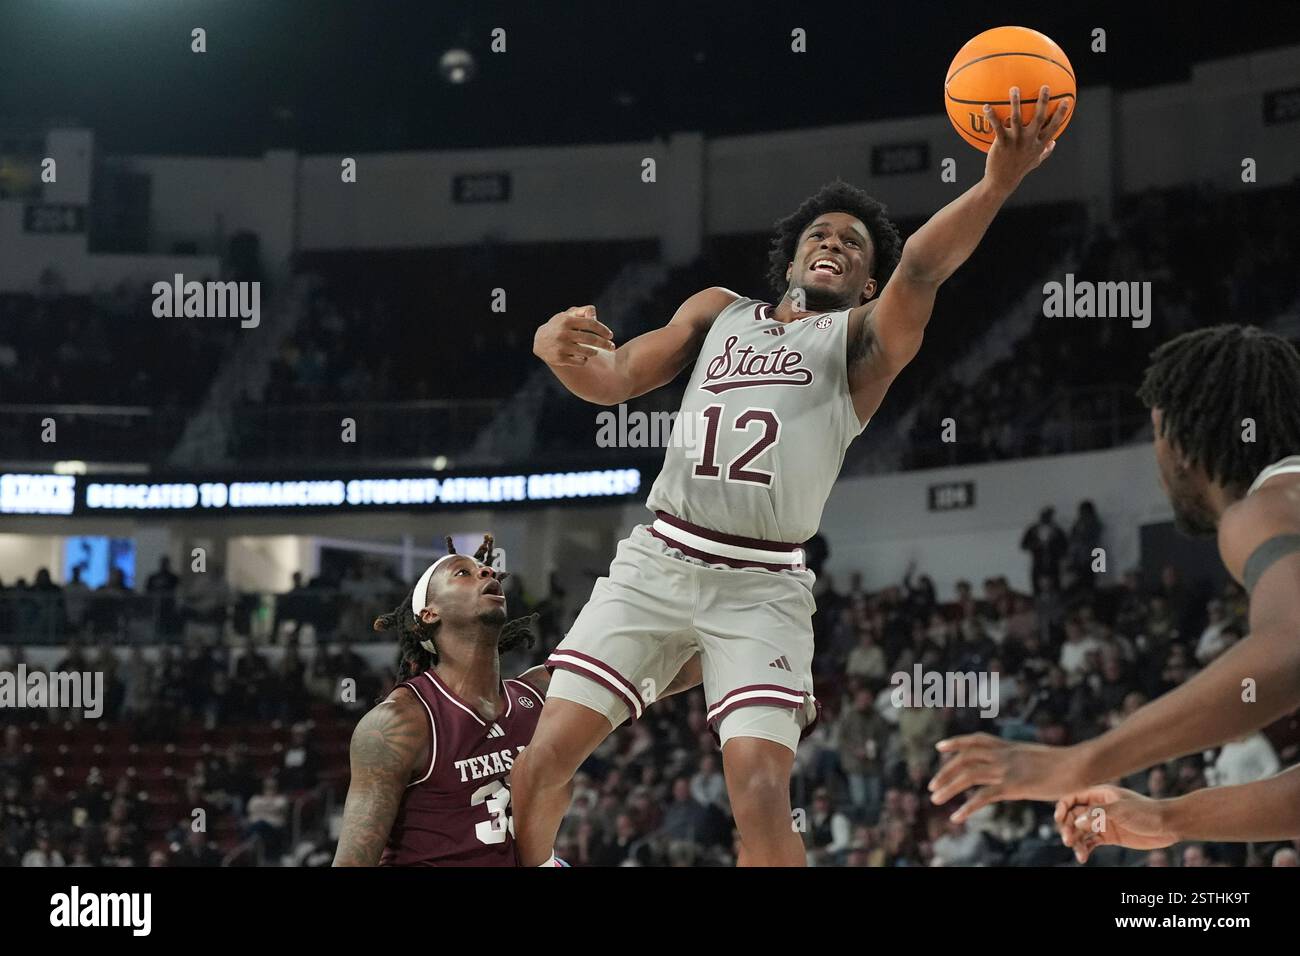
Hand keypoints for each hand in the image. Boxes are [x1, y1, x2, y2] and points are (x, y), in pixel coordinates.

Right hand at [533, 305, 614, 366]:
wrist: (539, 341)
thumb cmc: (559, 326)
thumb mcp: (567, 315)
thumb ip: (582, 312)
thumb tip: (594, 316)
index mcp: (567, 320)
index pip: (591, 324)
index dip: (603, 330)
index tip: (610, 335)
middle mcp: (564, 333)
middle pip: (591, 339)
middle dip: (605, 344)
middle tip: (612, 347)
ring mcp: (561, 347)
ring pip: (587, 352)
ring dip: (594, 352)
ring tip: (595, 352)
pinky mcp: (559, 358)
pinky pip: (580, 362)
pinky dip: (585, 360)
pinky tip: (585, 358)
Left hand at [928, 732, 1085, 821]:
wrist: (1080, 765)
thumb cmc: (1068, 764)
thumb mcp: (1040, 758)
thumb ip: (1025, 760)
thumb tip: (1022, 767)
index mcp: (1010, 747)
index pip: (976, 740)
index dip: (956, 742)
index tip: (940, 747)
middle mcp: (1004, 755)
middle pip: (964, 758)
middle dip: (945, 772)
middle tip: (932, 786)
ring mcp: (1007, 769)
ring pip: (968, 775)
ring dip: (948, 787)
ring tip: (934, 799)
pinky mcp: (1013, 786)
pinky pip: (983, 796)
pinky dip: (966, 807)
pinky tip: (956, 817)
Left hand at [983, 85, 1069, 193]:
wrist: (1002, 181)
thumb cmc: (1019, 169)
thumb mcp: (1035, 162)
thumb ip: (1045, 152)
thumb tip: (1054, 143)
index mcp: (1039, 144)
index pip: (1054, 127)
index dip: (1061, 114)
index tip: (1067, 100)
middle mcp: (1029, 141)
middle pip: (1039, 118)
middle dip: (1043, 102)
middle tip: (1045, 87)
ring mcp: (1016, 141)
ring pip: (1017, 118)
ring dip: (1016, 102)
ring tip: (1014, 89)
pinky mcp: (1002, 143)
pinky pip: (996, 126)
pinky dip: (991, 116)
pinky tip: (986, 106)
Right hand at [1053, 786, 1174, 862]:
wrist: (1168, 825)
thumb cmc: (1145, 812)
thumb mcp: (1120, 809)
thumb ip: (1097, 814)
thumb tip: (1076, 822)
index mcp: (1099, 795)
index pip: (1072, 798)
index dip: (1062, 807)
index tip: (1060, 820)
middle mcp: (1098, 808)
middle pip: (1073, 816)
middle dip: (1067, 827)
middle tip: (1068, 839)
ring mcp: (1103, 823)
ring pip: (1080, 831)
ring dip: (1075, 840)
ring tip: (1078, 852)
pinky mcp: (1109, 836)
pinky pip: (1091, 842)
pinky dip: (1084, 849)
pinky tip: (1083, 857)